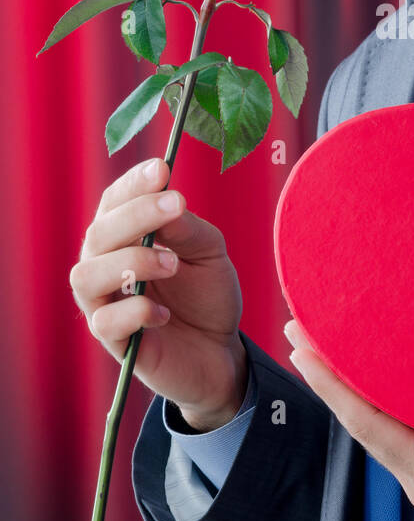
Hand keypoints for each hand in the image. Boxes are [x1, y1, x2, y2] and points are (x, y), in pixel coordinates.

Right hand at [69, 157, 246, 429]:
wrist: (220, 352)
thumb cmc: (207, 295)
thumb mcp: (209, 253)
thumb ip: (187, 229)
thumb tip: (169, 201)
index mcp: (125, 238)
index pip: (114, 203)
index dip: (133, 184)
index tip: (162, 169)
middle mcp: (105, 266)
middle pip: (98, 234)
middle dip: (136, 215)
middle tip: (177, 205)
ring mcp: (104, 304)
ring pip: (86, 276)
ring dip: (131, 262)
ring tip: (172, 264)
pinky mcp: (113, 342)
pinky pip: (104, 322)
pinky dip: (135, 311)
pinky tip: (164, 312)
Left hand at [284, 318, 413, 520]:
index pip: (367, 424)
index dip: (332, 384)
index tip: (302, 343)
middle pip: (366, 418)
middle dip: (333, 375)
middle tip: (306, 327)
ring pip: (388, 419)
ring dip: (362, 382)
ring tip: (344, 342)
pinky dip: (399, 393)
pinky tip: (407, 373)